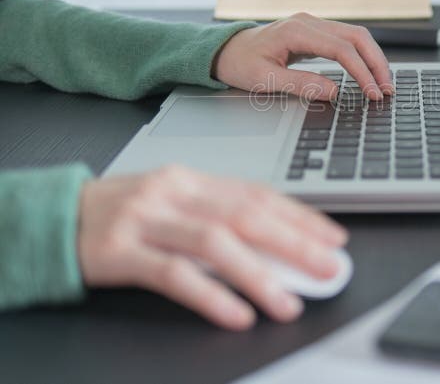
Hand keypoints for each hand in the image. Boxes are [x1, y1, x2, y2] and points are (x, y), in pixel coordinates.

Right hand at [78, 164, 347, 329]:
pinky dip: (210, 295)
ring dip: (258, 274)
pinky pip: (172, 274)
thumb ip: (218, 218)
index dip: (300, 216)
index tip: (333, 238)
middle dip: (293, 242)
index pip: (257, 194)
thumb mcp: (173, 205)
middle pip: (244, 215)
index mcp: (191, 178)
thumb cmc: (123, 215)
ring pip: (214, 243)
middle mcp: (172, 191)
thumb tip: (278, 245)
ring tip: (289, 302)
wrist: (54, 218)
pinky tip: (236, 313)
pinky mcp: (118, 251)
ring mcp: (144, 219)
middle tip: (327, 267)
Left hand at [213, 13, 393, 100]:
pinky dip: (363, 56)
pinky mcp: (316, 32)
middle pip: (356, 37)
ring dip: (373, 59)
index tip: (372, 93)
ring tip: (383, 83)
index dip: (361, 72)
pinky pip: (347, 40)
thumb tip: (334, 92)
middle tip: (387, 89)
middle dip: (376, 63)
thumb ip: (300, 84)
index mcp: (295, 31)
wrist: (226, 50)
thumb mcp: (265, 80)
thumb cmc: (241, 64)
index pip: (341, 49)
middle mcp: (309, 22)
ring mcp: (314, 24)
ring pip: (356, 36)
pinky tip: (370, 72)